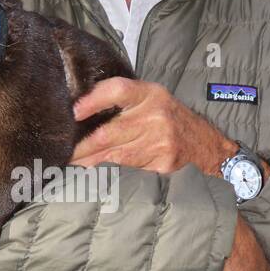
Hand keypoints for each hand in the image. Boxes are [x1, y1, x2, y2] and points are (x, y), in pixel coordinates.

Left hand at [71, 77, 236, 174]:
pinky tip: (92, 179)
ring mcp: (159, 144)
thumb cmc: (173, 122)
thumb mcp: (155, 100)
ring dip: (87, 165)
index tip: (73, 112)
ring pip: (113, 158)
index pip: (117, 90)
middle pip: (107, 134)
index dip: (93, 100)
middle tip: (60, 153)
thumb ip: (125, 101)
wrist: (209, 149)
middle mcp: (155, 117)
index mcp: (151, 95)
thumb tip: (82, 109)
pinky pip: (126, 173)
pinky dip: (106, 176)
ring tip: (69, 167)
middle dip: (80, 147)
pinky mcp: (161, 167)